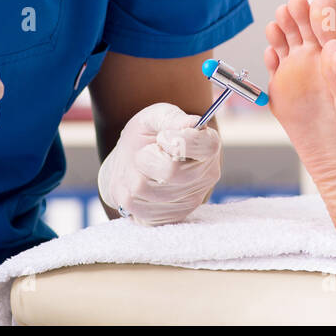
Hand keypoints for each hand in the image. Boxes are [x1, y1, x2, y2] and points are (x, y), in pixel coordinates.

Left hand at [97, 102, 221, 225]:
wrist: (130, 162)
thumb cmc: (147, 136)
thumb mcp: (155, 117)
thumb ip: (172, 118)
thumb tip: (194, 123)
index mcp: (209, 146)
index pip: (204, 147)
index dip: (177, 141)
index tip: (162, 136)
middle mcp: (206, 177)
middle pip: (171, 172)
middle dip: (146, 157)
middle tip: (146, 152)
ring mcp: (190, 202)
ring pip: (146, 188)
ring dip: (132, 174)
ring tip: (139, 169)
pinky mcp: (169, 219)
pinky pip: (135, 206)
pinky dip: (126, 192)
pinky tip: (136, 186)